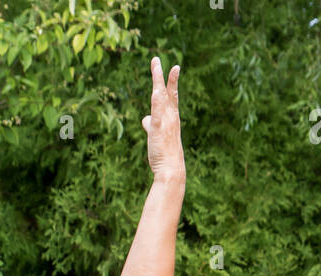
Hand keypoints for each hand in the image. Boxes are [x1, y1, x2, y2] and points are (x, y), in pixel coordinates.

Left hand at [141, 55, 183, 181]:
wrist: (172, 171)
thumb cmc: (165, 155)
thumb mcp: (157, 136)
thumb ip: (151, 125)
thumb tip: (145, 119)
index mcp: (171, 118)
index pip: (171, 96)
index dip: (171, 81)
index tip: (175, 67)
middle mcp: (170, 117)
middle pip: (165, 92)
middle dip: (161, 75)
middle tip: (155, 59)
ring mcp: (165, 123)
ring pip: (160, 98)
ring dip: (158, 81)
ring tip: (155, 65)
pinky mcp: (158, 131)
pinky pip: (156, 114)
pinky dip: (156, 104)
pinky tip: (155, 94)